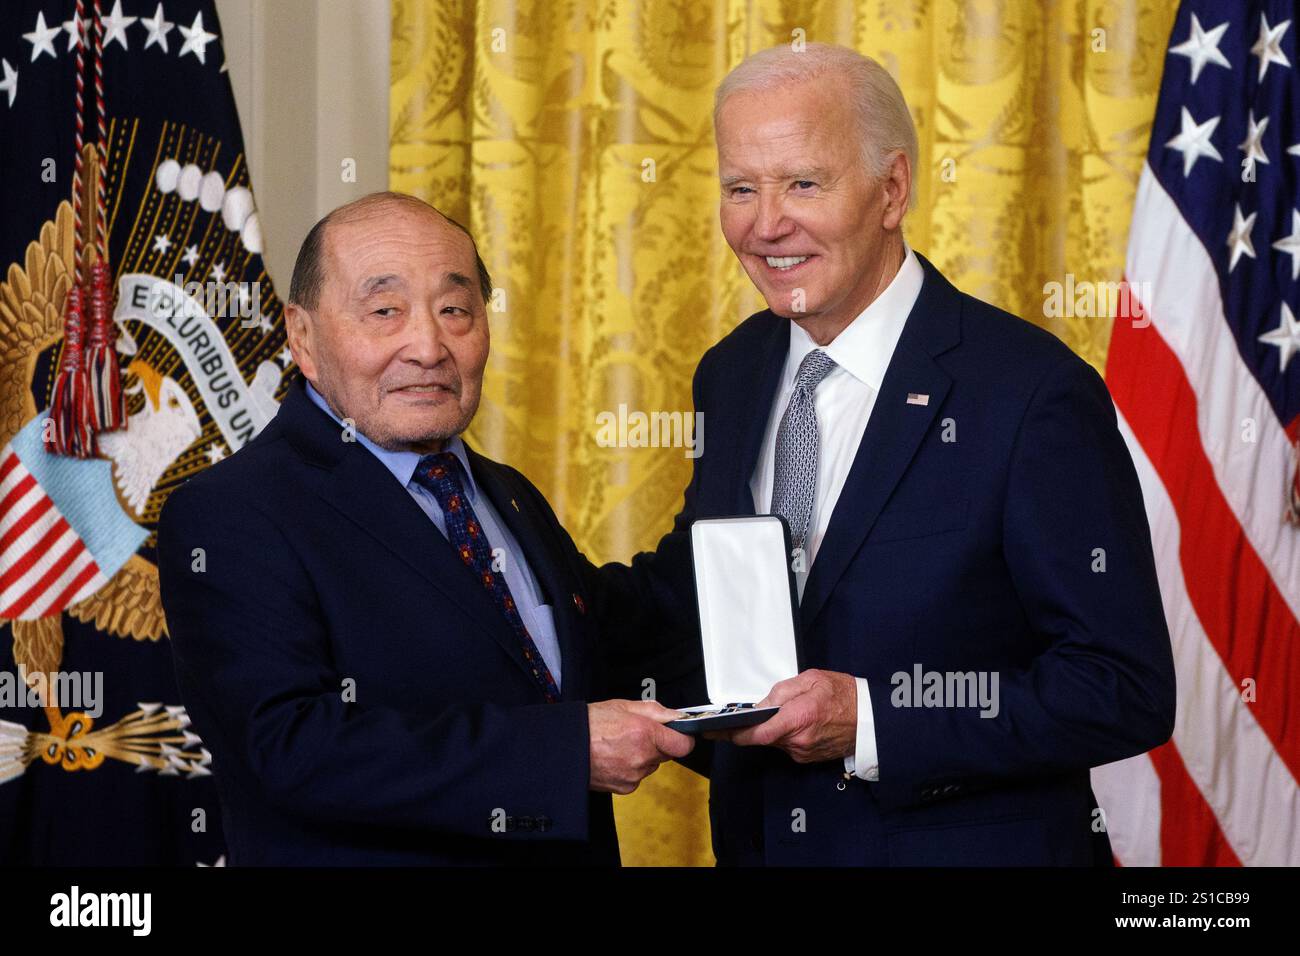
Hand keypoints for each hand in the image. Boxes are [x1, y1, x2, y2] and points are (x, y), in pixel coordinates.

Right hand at [587, 699, 694, 793]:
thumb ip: (654, 710)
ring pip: (651, 765)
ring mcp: (634, 775)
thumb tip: (674, 715)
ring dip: (643, 756)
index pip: (683, 744)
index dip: (682, 737)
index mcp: (644, 733)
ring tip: (620, 745)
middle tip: (636, 733)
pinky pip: (638, 776)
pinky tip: (615, 758)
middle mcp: (642, 757)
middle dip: (657, 744)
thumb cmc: (589, 725)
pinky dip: (631, 768)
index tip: (677, 733)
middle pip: (666, 753)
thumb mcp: (623, 705)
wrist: (566, 748)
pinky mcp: (626, 787)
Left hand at [711, 669, 856, 763]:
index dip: (733, 733)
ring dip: (771, 728)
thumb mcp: (811, 680)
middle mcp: (798, 741)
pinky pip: (786, 745)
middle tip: (745, 714)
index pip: (757, 733)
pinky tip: (794, 722)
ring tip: (783, 712)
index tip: (716, 730)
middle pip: (761, 737)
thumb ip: (782, 691)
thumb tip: (761, 704)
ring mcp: (803, 752)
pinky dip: (784, 734)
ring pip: (773, 741)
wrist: (871, 719)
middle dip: (753, 725)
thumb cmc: (845, 695)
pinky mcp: (807, 757)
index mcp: (798, 718)